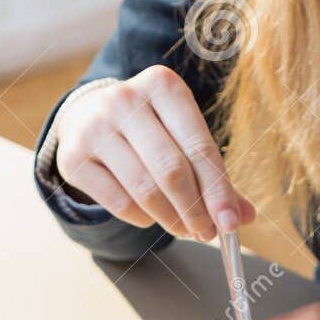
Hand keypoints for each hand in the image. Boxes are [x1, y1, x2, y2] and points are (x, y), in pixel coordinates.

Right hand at [56, 66, 254, 241]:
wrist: (87, 117)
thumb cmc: (149, 129)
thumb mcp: (182, 135)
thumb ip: (213, 174)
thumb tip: (244, 217)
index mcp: (162, 85)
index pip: (198, 147)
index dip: (218, 190)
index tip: (231, 224)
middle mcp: (125, 99)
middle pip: (171, 170)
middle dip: (194, 210)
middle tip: (207, 234)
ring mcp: (95, 128)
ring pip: (145, 191)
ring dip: (171, 220)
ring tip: (184, 228)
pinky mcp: (75, 158)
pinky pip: (120, 203)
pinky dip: (142, 218)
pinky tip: (150, 216)